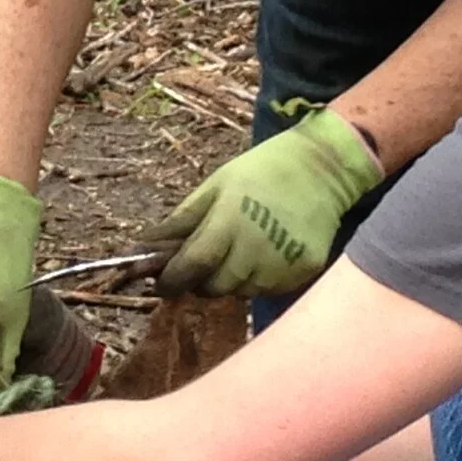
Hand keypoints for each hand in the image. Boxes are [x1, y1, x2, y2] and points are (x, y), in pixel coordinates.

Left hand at [142, 107, 379, 297]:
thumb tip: (142, 250)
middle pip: (216, 287)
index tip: (162, 282)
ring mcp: (283, 263)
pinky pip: (269, 289)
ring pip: (242, 292)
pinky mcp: (304, 271)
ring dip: (232, 279)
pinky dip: (259, 279)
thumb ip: (180, 223)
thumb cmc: (259, 172)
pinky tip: (265, 253)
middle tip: (205, 260)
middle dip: (202, 280)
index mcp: (229, 220)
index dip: (172, 280)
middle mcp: (257, 247)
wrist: (320, 168)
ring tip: (240, 249)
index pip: (192, 267)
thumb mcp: (213, 187)